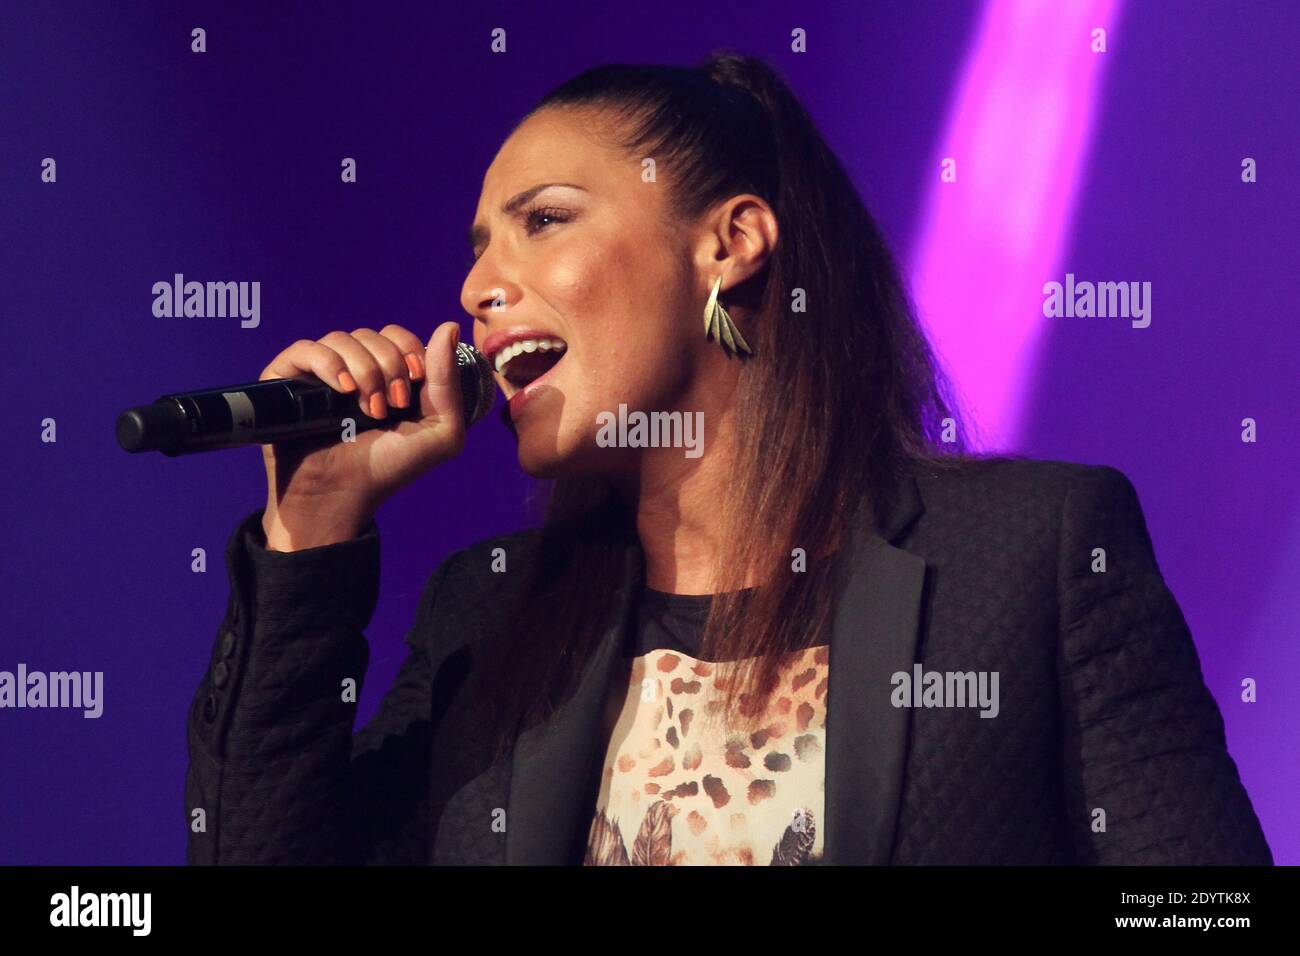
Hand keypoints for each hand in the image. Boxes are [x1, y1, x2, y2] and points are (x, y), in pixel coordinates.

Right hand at [258, 321, 465, 549]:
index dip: (408, 350)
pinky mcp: (285, 379)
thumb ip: (448, 383)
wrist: (340, 497)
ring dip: (363, 370)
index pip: (396, 335)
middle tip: (390, 406)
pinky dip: (328, 363)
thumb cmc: (387, 468)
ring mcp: (316, 372)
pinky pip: (306, 349)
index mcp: (384, 374)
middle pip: (372, 335)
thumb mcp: (439, 432)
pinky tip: (341, 389)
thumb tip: (449, 326)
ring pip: (341, 339)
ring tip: (367, 409)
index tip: (414, 383)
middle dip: (388, 366)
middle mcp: (350, 368)